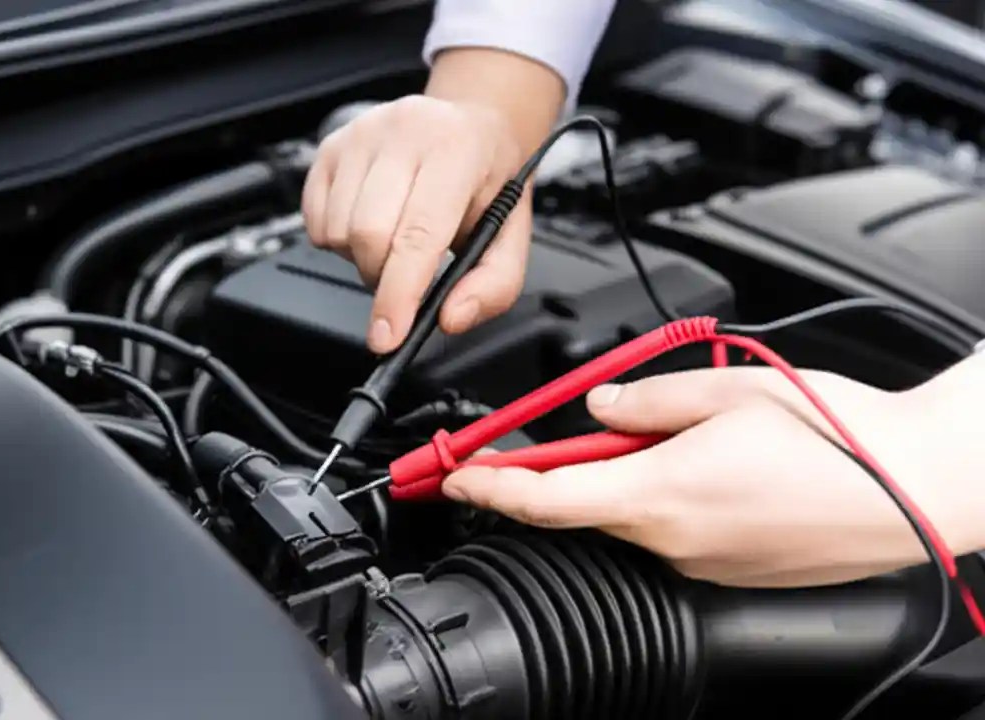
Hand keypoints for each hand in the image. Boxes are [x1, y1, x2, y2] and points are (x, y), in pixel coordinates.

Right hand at [301, 95, 532, 352]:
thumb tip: (450, 318)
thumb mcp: (510, 233)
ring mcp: (360, 135)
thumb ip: (494, 285)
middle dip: (382, 277)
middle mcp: (404, 133)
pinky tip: (369, 223)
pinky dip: (339, 241)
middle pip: (368, 236)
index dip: (399, 292)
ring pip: (338, 231)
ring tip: (393, 240)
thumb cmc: (486, 180)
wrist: (469, 126)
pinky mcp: (330, 146)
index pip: (417, 234)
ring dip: (360, 258)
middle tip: (407, 273)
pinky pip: (316, 221)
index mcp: (456, 150)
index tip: (387, 335)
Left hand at [442, 367, 979, 587]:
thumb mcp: (727, 392)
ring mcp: (701, 564)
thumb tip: (599, 410)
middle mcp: (673, 540)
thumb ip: (645, 402)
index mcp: (660, 492)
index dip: (488, 488)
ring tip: (673, 440)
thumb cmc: (835, 437)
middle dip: (556, 475)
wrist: (917, 486)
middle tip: (552, 440)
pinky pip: (670, 534)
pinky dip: (660, 502)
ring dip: (619, 483)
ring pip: (628, 519)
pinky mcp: (728, 572)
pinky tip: (702, 471)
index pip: (544, 499)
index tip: (450, 477)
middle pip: (582, 508)